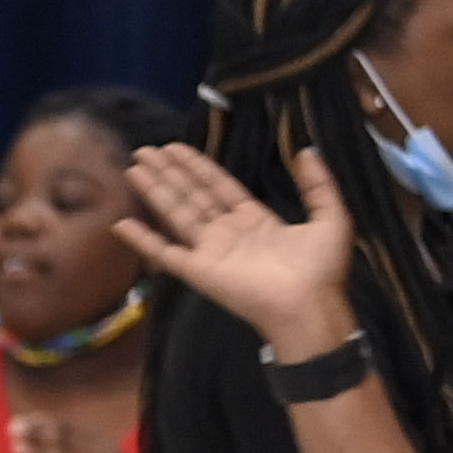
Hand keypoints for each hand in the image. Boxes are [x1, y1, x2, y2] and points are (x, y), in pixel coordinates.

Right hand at [116, 142, 363, 356]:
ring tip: (134, 167)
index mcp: (255, 220)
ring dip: (155, 190)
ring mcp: (209, 251)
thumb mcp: (330, 216)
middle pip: (191, 195)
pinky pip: (165, 252)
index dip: (197, 167)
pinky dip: (142, 240)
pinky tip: (122, 224)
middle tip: (146, 150)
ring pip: (176, 213)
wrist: (308, 304)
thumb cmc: (320, 267)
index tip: (176, 148)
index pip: (219, 186)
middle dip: (169, 172)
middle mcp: (227, 232)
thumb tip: (306, 150)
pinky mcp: (197, 270)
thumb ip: (317, 183)